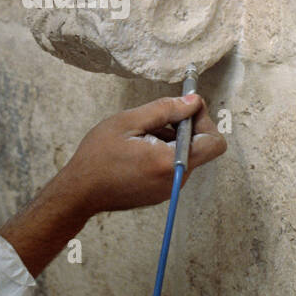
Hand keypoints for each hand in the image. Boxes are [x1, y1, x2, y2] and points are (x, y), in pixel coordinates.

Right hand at [0, 94, 226, 276]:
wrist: (80, 192)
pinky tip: (139, 149)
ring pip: (186, 156)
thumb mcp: (128, 121)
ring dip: (172, 140)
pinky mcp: (161, 193)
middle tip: (156, 118)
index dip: (204, 121)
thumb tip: (193, 102)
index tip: (184, 109)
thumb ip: (165, 109)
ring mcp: (169, 189)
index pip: (214, 142)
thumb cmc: (98, 156)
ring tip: (142, 136)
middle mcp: (176, 180)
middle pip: (200, 147)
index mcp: (170, 161)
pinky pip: (174, 167)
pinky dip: (164, 153)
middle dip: (184, 127)